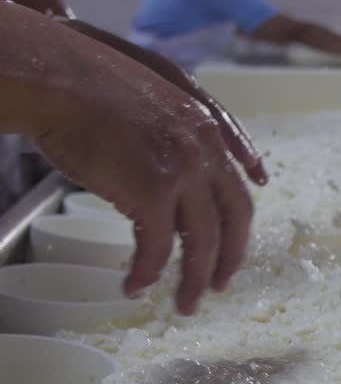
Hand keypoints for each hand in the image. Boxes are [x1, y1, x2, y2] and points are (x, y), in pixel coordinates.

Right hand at [32, 41, 253, 315]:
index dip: (239, 222)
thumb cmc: (85, 90)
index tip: (237, 244)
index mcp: (206, 128)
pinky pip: (158, 247)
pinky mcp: (154, 191)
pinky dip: (147, 272)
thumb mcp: (149, 108)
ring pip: (202, 241)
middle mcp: (204, 150)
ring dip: (192, 279)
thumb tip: (165, 178)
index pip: (237, 187)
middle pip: (233, 219)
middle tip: (218, 287)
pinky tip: (134, 285)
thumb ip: (170, 141)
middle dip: (229, 259)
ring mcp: (183, 171)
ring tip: (183, 305)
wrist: (58, 79)